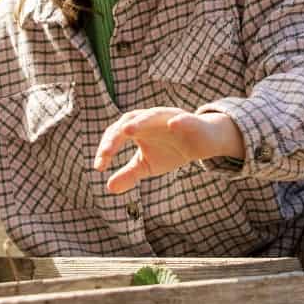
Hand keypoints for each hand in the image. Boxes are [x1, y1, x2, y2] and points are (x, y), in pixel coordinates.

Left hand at [94, 107, 245, 194]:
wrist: (204, 142)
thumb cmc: (172, 150)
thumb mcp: (147, 165)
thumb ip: (128, 174)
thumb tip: (109, 187)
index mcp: (138, 127)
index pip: (116, 134)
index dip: (106, 148)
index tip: (99, 167)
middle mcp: (151, 118)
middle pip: (129, 122)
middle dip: (116, 136)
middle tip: (106, 152)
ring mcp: (170, 117)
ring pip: (153, 115)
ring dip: (141, 121)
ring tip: (128, 130)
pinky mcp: (191, 121)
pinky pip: (184, 119)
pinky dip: (178, 121)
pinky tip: (172, 125)